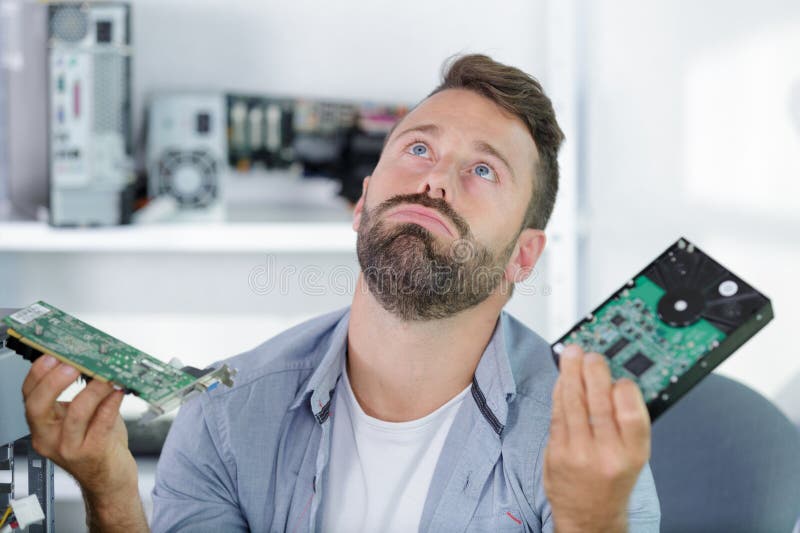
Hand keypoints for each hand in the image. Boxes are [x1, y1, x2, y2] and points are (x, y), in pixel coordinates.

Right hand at [22, 354, 136, 498]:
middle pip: (38, 406)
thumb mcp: (80, 418)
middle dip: (54, 381)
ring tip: (106, 376)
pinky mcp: (93, 452)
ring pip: (76, 413)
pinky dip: (112, 402)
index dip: (38, 373)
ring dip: (94, 389)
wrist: (109, 479)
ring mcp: (70, 447)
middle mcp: (50, 438)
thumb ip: (81, 394)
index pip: (29, 396)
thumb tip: (92, 362)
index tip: (52, 354)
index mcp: (43, 426)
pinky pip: (102, 422)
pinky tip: (119, 391)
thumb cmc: (97, 445)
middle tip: (72, 364)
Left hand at [543, 344, 650, 532]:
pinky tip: (562, 379)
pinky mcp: (556, 453)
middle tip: (591, 355)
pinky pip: (557, 415)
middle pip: (600, 404)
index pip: (632, 415)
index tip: (620, 376)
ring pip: (574, 404)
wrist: (588, 516)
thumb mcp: (633, 456)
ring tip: (572, 355)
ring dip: (571, 374)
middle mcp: (606, 454)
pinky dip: (560, 392)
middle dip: (594, 373)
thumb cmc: (612, 482)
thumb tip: (613, 380)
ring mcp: (578, 453)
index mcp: (632, 454)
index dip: (625, 390)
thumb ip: (627, 422)